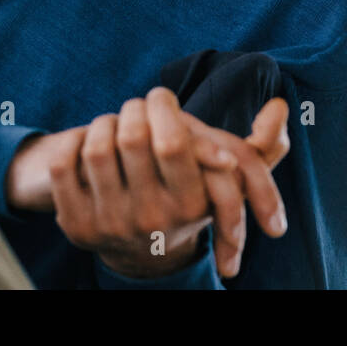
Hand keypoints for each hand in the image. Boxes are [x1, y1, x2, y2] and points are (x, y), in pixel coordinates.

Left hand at [50, 88, 289, 278]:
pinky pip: (63, 165)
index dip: (162, 107)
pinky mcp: (74, 224)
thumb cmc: (189, 196)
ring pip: (97, 147)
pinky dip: (73, 142)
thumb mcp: (231, 179)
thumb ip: (265, 146)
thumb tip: (283, 107)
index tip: (162, 98)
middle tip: (136, 108)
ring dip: (104, 123)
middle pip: (132, 137)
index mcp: (190, 203)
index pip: (171, 142)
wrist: (140, 247)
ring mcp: (109, 224)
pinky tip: (87, 142)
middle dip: (133, 110)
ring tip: (114, 124)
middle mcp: (150, 219)